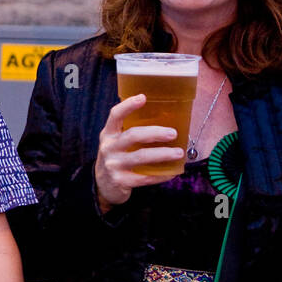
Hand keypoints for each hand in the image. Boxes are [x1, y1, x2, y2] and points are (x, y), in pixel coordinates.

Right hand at [94, 93, 183, 212]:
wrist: (102, 184)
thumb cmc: (116, 157)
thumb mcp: (116, 142)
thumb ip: (131, 132)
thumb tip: (165, 119)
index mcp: (108, 134)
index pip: (115, 116)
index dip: (128, 106)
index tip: (143, 97)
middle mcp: (109, 148)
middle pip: (133, 135)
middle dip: (155, 133)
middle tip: (173, 133)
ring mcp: (114, 165)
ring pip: (141, 157)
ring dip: (163, 154)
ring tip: (179, 153)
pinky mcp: (121, 181)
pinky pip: (145, 177)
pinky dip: (161, 175)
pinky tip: (173, 171)